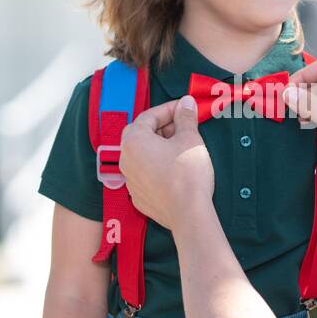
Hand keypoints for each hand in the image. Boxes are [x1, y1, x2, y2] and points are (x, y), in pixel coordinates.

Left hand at [119, 95, 213, 231]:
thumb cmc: (187, 174)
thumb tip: (186, 104)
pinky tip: (176, 169)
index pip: (149, 116)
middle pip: (143, 134)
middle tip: (184, 126)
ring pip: (144, 155)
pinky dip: (159, 167)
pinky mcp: (139, 196)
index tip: (185, 108)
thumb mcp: (190, 138)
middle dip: (164, 127)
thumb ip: (185, 117)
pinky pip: (147, 174)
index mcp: (133, 140)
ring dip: (161, 147)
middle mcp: (126, 159)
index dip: (169, 109)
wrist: (188, 213)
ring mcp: (130, 180)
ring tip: (183, 147)